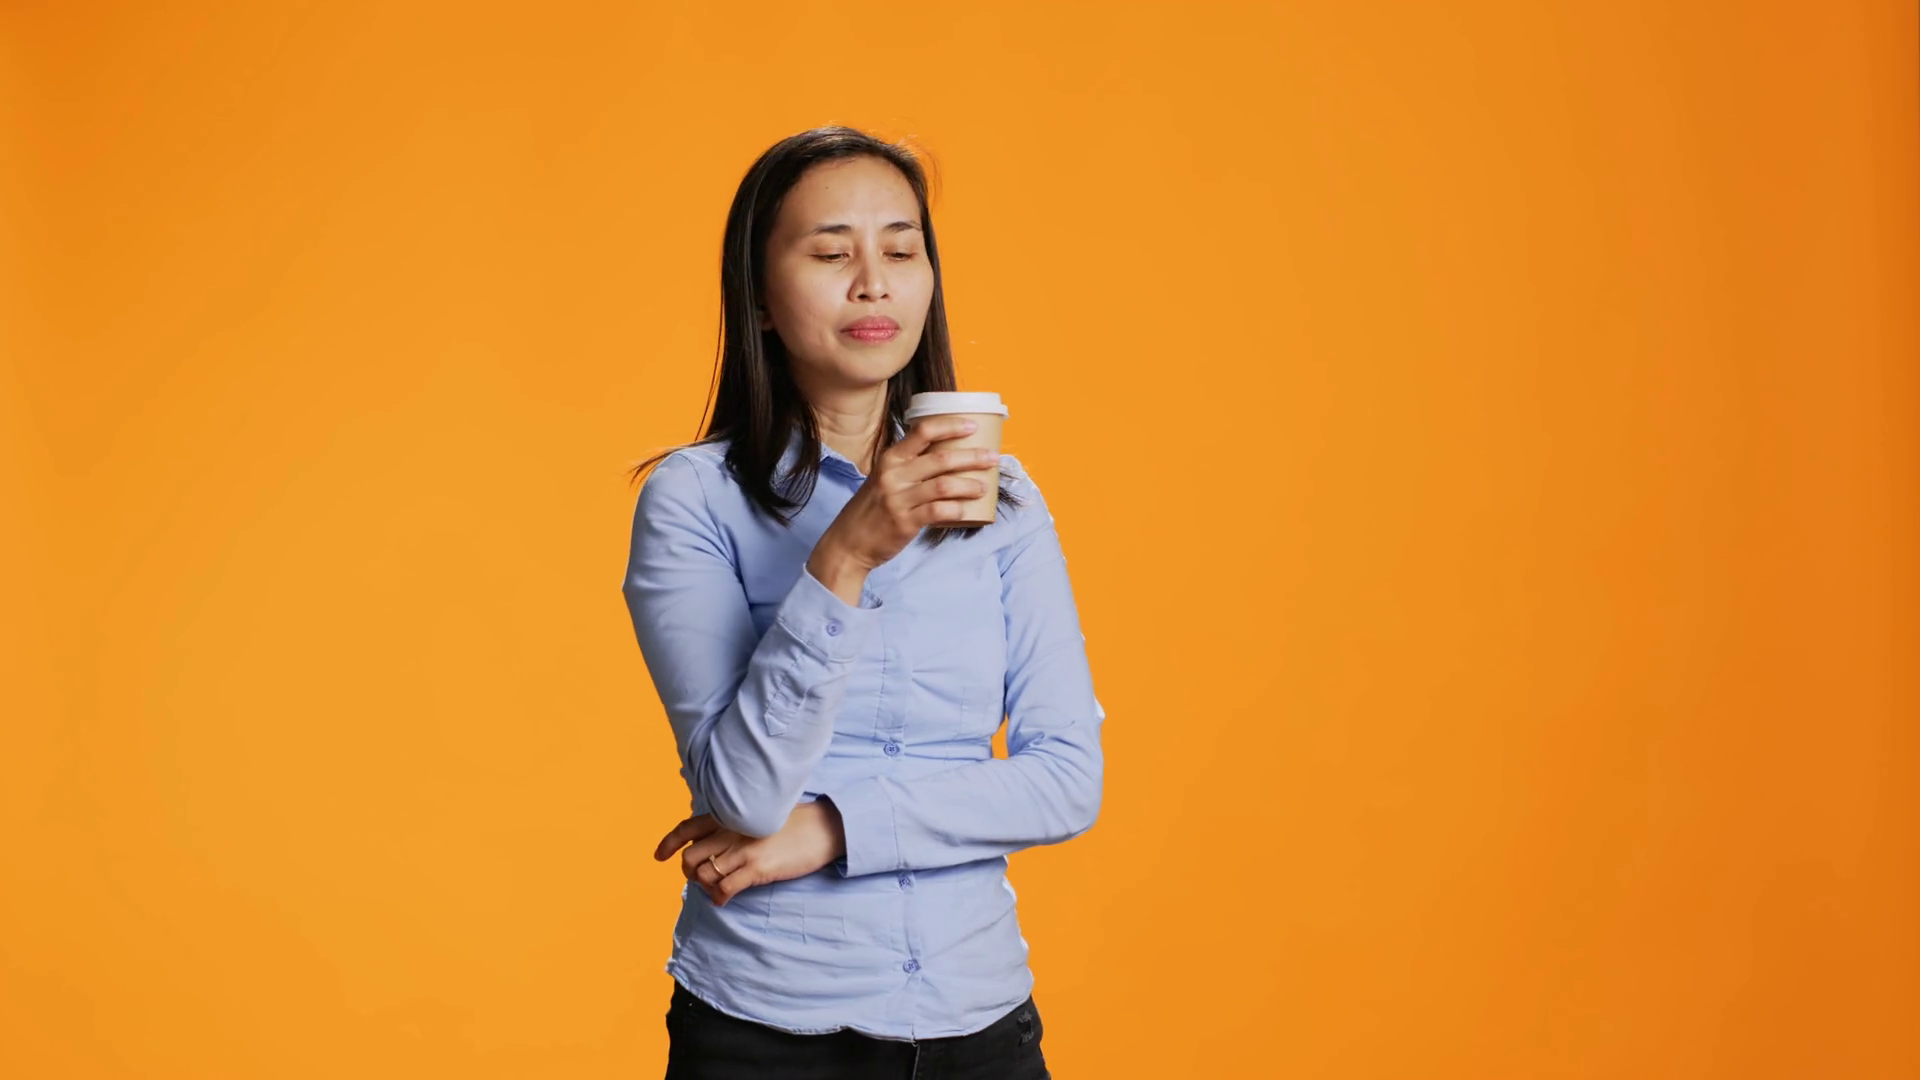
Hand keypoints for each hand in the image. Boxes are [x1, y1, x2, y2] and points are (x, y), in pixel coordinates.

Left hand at [653, 801, 847, 906]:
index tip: (660, 856)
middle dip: (690, 873)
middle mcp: (731, 831)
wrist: (823, 827)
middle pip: (691, 857)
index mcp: (730, 815)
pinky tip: (725, 899)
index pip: (688, 828)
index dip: (669, 843)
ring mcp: (742, 850)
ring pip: (703, 875)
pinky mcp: (756, 868)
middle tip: (703, 879)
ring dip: (706, 887)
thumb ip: (737, 823)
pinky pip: (724, 889)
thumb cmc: (796, 822)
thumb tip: (718, 841)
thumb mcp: (760, 813)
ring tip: (718, 889)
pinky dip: (718, 898)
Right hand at [809, 415, 998, 587]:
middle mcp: (893, 475)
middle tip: (992, 457)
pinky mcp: (905, 522)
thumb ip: (908, 467)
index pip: (922, 431)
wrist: (848, 542)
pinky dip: (958, 509)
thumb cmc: (872, 509)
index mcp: (889, 459)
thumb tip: (946, 457)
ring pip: (944, 485)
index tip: (972, 426)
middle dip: (972, 456)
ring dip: (970, 484)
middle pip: (941, 458)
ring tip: (984, 486)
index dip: (950, 425)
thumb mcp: (884, 479)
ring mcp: (899, 498)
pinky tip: (971, 510)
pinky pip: (938, 511)